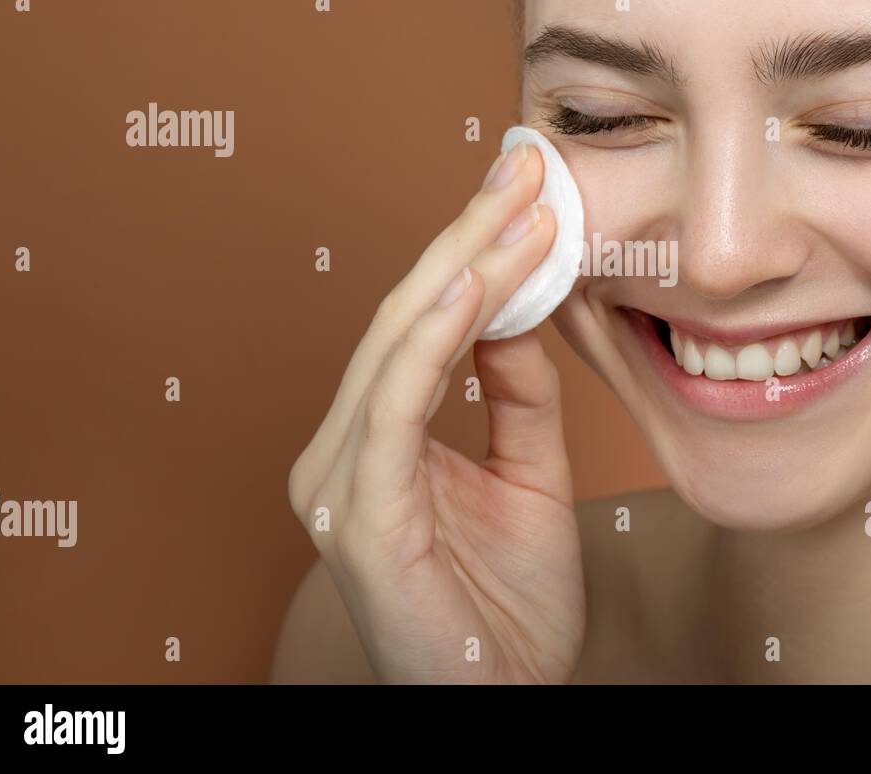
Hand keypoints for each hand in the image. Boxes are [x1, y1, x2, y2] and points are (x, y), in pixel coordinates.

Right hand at [287, 143, 584, 682]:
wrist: (499, 703)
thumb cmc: (508, 604)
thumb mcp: (529, 475)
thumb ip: (517, 396)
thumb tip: (520, 308)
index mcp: (379, 440)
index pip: (425, 324)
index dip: (474, 250)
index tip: (529, 191)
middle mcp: (346, 450)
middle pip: (407, 317)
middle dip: (469, 235)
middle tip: (525, 167)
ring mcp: (341, 481)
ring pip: (397, 343)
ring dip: (465, 266)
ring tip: (523, 207)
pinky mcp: (357, 514)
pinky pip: (395, 405)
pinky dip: (435, 338)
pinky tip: (479, 284)